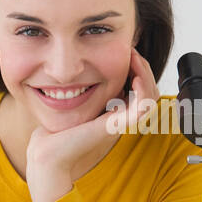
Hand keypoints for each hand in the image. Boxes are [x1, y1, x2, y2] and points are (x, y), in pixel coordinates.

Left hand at [26, 49, 159, 201]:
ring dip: (146, 75)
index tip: (129, 51)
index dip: (140, 68)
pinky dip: (143, 92)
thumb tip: (91, 67)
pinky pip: (142, 109)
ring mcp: (122, 122)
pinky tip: (135, 79)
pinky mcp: (116, 127)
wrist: (50, 151)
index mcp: (117, 111)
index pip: (142, 88)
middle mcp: (123, 117)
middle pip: (149, 89)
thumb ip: (90, 88)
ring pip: (151, 97)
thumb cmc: (59, 129)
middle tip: (133, 51)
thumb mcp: (79, 102)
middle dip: (144, 67)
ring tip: (135, 60)